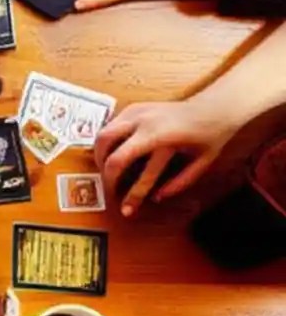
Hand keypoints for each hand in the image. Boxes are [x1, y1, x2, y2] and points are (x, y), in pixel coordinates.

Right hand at [94, 96, 240, 215]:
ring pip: (102, 134)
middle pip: (105, 145)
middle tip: (110, 186)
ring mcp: (137, 112)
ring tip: (108, 171)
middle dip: (103, 170)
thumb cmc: (210, 135)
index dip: (120, 187)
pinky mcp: (135, 107)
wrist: (216, 107)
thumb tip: (157, 198)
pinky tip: (113, 153)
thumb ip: (179, 182)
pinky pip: (110, 126)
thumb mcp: (201, 163)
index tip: (124, 208)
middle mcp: (143, 121)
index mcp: (158, 135)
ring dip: (101, 155)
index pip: (122, 162)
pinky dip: (107, 142)